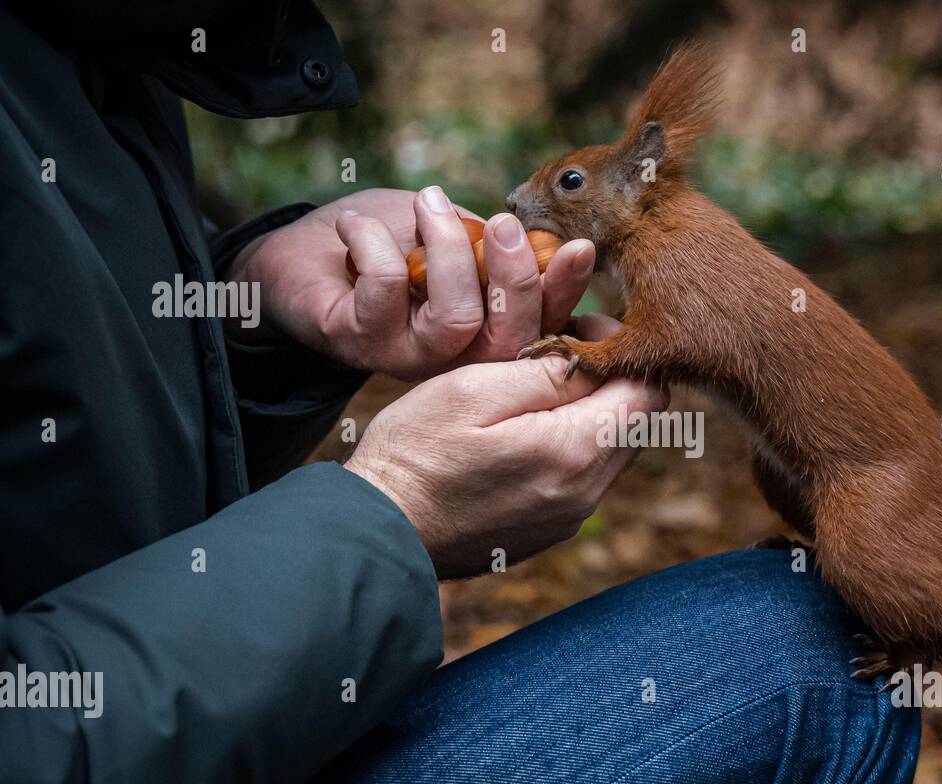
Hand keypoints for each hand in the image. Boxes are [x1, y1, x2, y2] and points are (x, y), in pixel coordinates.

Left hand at [227, 187, 594, 379]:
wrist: (298, 256)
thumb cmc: (384, 240)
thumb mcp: (447, 232)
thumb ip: (489, 244)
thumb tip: (540, 241)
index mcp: (485, 333)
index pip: (542, 326)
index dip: (565, 293)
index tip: (579, 248)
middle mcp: (453, 359)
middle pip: (510, 340)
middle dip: (516, 278)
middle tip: (502, 223)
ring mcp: (407, 357)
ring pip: (455, 323)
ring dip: (449, 252)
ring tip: (428, 204)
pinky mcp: (358, 344)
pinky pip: (386, 289)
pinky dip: (375, 242)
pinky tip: (354, 227)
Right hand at [344, 316, 666, 575]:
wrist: (379, 533)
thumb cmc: (417, 454)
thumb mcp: (475, 390)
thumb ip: (546, 373)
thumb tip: (594, 359)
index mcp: (575, 451)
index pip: (649, 393)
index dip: (620, 351)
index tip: (578, 330)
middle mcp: (586, 492)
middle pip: (637, 423)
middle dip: (608, 381)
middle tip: (555, 354)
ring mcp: (570, 517)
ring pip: (611, 450)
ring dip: (588, 415)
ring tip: (532, 392)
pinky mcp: (550, 529)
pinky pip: (582, 478)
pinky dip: (568, 448)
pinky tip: (520, 434)